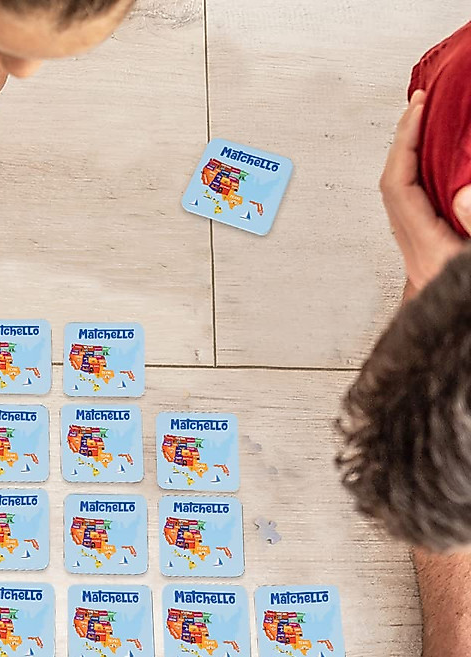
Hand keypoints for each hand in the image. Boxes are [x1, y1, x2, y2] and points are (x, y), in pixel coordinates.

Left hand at [380, 91, 470, 292]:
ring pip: (401, 204)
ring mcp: (422, 266)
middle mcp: (418, 262)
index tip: (418, 106)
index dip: (405, 141)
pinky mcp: (432, 267)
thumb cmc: (463, 312)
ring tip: (430, 128)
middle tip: (421, 105)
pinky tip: (443, 169)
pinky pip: (417, 215)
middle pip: (391, 192)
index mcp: (431, 256)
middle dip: (403, 144)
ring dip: (411, 163)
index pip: (400, 187)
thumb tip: (459, 193)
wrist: (462, 353)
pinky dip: (424, 184)